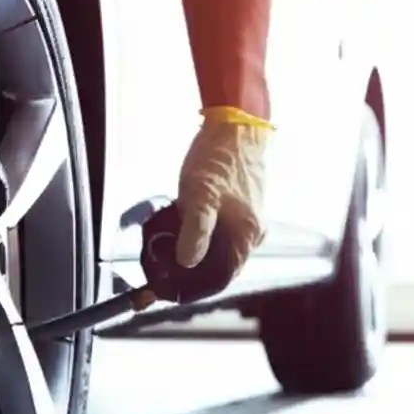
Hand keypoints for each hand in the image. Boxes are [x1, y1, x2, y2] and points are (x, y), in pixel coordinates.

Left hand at [174, 108, 272, 286]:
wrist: (236, 124)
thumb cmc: (220, 157)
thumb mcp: (200, 196)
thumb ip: (194, 232)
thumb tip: (187, 262)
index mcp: (246, 236)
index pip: (221, 279)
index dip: (194, 288)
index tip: (169, 289)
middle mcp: (252, 233)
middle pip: (219, 267)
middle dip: (191, 272)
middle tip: (161, 269)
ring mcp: (248, 220)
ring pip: (218, 250)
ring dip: (194, 252)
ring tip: (167, 249)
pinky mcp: (240, 207)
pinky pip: (219, 232)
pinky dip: (200, 236)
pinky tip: (181, 226)